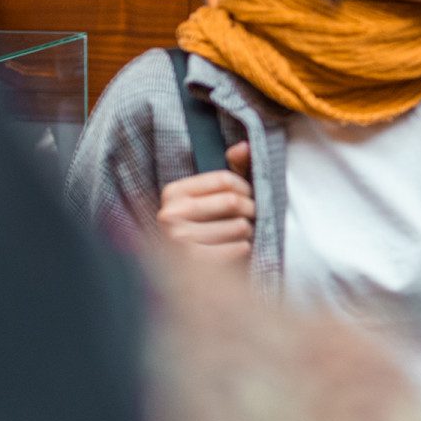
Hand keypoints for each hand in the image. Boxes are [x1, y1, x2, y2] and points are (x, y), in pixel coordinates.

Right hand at [156, 141, 253, 263]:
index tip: (249, 195)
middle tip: (251, 215)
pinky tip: (240, 248)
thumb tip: (245, 146)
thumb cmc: (208, 225)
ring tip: (243, 232)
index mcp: (173, 193)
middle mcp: (169, 215)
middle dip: (249, 208)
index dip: (245, 187)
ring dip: (248, 229)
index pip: (224, 179)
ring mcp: (178, 240)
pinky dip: (244, 248)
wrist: (191, 273)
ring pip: (238, 226)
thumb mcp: (214, 195)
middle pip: (231, 201)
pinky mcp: (193, 265)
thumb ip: (233, 168)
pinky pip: (237, 249)